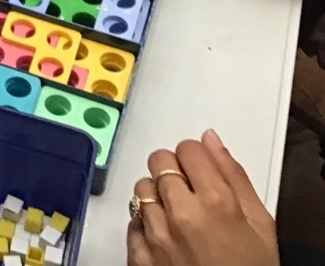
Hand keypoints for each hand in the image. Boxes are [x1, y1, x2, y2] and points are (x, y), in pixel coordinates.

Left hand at [127, 132, 277, 265]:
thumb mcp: (261, 227)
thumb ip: (235, 177)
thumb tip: (211, 139)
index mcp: (216, 202)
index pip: (187, 148)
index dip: (195, 158)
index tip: (202, 172)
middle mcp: (181, 212)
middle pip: (159, 160)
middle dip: (174, 171)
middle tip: (190, 193)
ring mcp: (156, 234)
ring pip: (142, 187)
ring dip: (157, 196)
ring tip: (179, 219)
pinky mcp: (139, 254)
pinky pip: (131, 219)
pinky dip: (145, 224)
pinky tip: (166, 238)